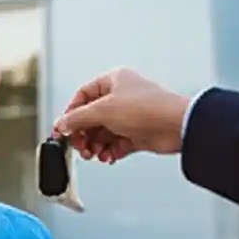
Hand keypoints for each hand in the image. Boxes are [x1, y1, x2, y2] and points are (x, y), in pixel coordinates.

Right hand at [53, 68, 190, 162]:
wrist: (177, 126)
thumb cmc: (147, 109)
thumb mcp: (103, 111)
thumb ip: (78, 119)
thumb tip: (62, 125)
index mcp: (113, 81)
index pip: (83, 96)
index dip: (70, 113)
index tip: (63, 130)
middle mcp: (121, 97)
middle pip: (91, 117)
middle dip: (84, 134)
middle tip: (79, 147)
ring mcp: (130, 116)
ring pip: (103, 133)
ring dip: (96, 145)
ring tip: (94, 154)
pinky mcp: (138, 134)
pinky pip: (116, 144)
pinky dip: (110, 151)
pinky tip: (108, 157)